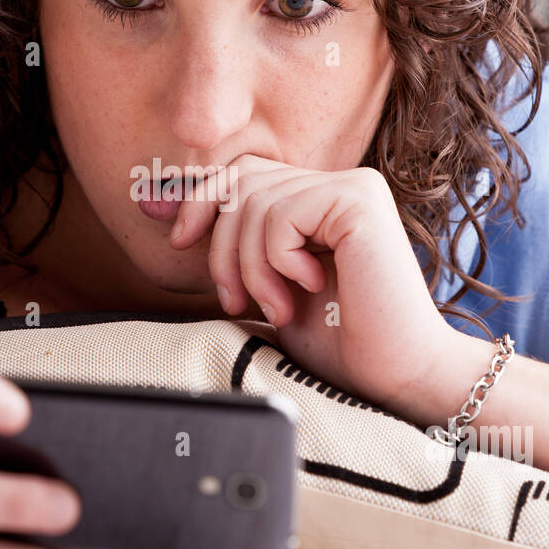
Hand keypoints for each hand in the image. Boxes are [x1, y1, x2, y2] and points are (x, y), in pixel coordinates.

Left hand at [169, 154, 457, 412]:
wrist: (395, 374)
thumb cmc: (338, 341)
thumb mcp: (266, 286)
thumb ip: (228, 244)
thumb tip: (153, 203)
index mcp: (320, 197)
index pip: (241, 173)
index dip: (199, 200)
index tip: (176, 239)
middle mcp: (340, 182)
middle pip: (239, 184)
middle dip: (222, 248)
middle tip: (236, 301)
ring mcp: (352, 187)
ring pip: (253, 202)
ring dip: (250, 267)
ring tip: (278, 306)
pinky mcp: (358, 202)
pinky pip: (281, 216)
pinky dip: (277, 261)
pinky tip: (308, 288)